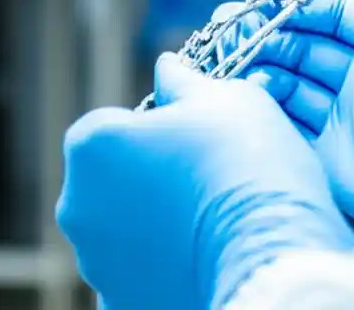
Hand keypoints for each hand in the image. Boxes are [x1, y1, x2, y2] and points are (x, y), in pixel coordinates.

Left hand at [56, 54, 353, 309]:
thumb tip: (166, 67)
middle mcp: (77, 205)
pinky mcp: (119, 303)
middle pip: (113, 181)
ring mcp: (95, 262)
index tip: (197, 143)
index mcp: (90, 144)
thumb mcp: (227, 100)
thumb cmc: (251, 169)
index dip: (158, 131)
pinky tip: (203, 262)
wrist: (277, 261)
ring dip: (153, 228)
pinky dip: (160, 270)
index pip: (115, 126)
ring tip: (212, 227)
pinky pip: (136, 277)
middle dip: (149, 180)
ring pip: (123, 232)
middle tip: (209, 184)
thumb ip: (184, 82)